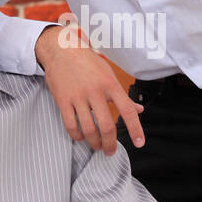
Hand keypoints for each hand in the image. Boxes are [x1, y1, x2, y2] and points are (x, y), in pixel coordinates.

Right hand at [35, 24, 145, 156]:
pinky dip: (77, 136)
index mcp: (110, 84)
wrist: (61, 49)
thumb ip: (123, 96)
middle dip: (110, 144)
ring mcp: (78, 96)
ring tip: (97, 146)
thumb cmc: (87, 61)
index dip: (136, 129)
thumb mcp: (109, 74)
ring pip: (88, 129)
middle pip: (107, 126)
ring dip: (94, 143)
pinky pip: (71, 125)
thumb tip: (139, 110)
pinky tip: (81, 137)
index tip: (139, 143)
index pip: (127, 110)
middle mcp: (95, 91)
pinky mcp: (63, 100)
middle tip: (110, 151)